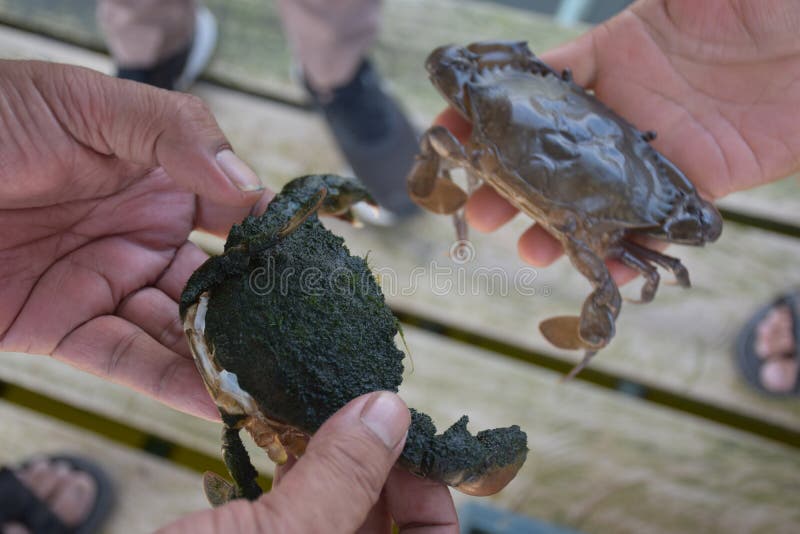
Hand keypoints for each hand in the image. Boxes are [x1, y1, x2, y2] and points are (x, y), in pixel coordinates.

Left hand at [0, 60, 273, 418]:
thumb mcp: (85, 104)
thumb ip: (173, 133)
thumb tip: (248, 188)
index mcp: (158, 177)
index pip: (236, 212)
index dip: (274, 238)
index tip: (313, 265)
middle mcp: (142, 235)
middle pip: (217, 283)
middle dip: (258, 312)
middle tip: (305, 341)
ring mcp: (108, 284)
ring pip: (180, 329)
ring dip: (224, 358)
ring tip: (275, 383)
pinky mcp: (66, 329)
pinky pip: (128, 361)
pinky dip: (172, 384)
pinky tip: (218, 402)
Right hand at [160, 392, 457, 532]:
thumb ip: (343, 478)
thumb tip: (390, 411)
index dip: (430, 490)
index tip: (404, 438)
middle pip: (386, 520)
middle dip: (377, 464)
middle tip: (358, 410)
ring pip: (338, 512)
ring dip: (332, 463)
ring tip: (319, 415)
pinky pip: (293, 517)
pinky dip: (293, 478)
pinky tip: (279, 443)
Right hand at [441, 0, 799, 280]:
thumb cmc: (764, 3)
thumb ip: (643, 3)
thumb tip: (556, 27)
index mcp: (619, 53)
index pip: (538, 86)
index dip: (489, 107)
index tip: (448, 128)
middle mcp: (629, 107)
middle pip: (555, 151)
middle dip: (511, 180)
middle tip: (481, 207)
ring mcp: (660, 149)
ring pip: (593, 193)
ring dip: (558, 223)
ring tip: (528, 248)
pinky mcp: (699, 184)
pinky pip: (653, 221)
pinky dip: (624, 247)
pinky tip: (596, 266)